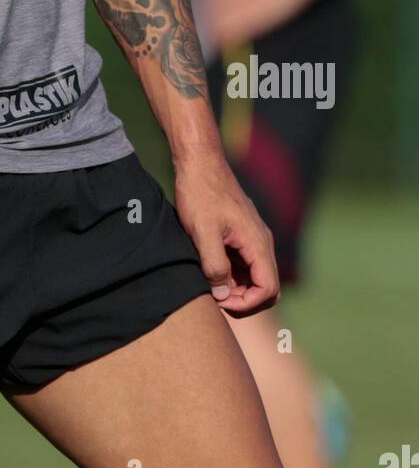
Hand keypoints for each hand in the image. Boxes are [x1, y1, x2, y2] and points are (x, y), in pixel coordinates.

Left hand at [173, 153, 278, 315]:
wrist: (199, 163)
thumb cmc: (200, 194)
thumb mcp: (203, 232)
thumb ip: (215, 265)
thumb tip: (223, 294)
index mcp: (257, 243)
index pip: (268, 290)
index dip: (247, 304)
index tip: (220, 301)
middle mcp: (261, 242)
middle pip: (267, 287)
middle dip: (244, 300)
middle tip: (215, 298)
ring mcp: (253, 238)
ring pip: (255, 277)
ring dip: (236, 288)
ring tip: (209, 284)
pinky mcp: (242, 234)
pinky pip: (245, 264)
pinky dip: (232, 274)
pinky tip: (209, 269)